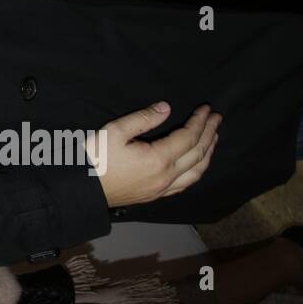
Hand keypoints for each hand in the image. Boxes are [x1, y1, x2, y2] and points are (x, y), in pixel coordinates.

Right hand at [95, 102, 220, 207]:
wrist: (84, 190)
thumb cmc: (96, 159)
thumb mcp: (115, 131)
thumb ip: (143, 119)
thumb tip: (166, 108)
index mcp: (159, 158)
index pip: (189, 137)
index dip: (200, 121)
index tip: (207, 108)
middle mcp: (167, 176)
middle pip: (198, 153)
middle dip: (210, 134)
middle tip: (217, 119)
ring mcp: (163, 188)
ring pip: (196, 172)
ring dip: (208, 153)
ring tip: (213, 139)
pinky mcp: (156, 195)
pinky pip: (186, 184)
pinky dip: (197, 171)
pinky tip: (197, 165)